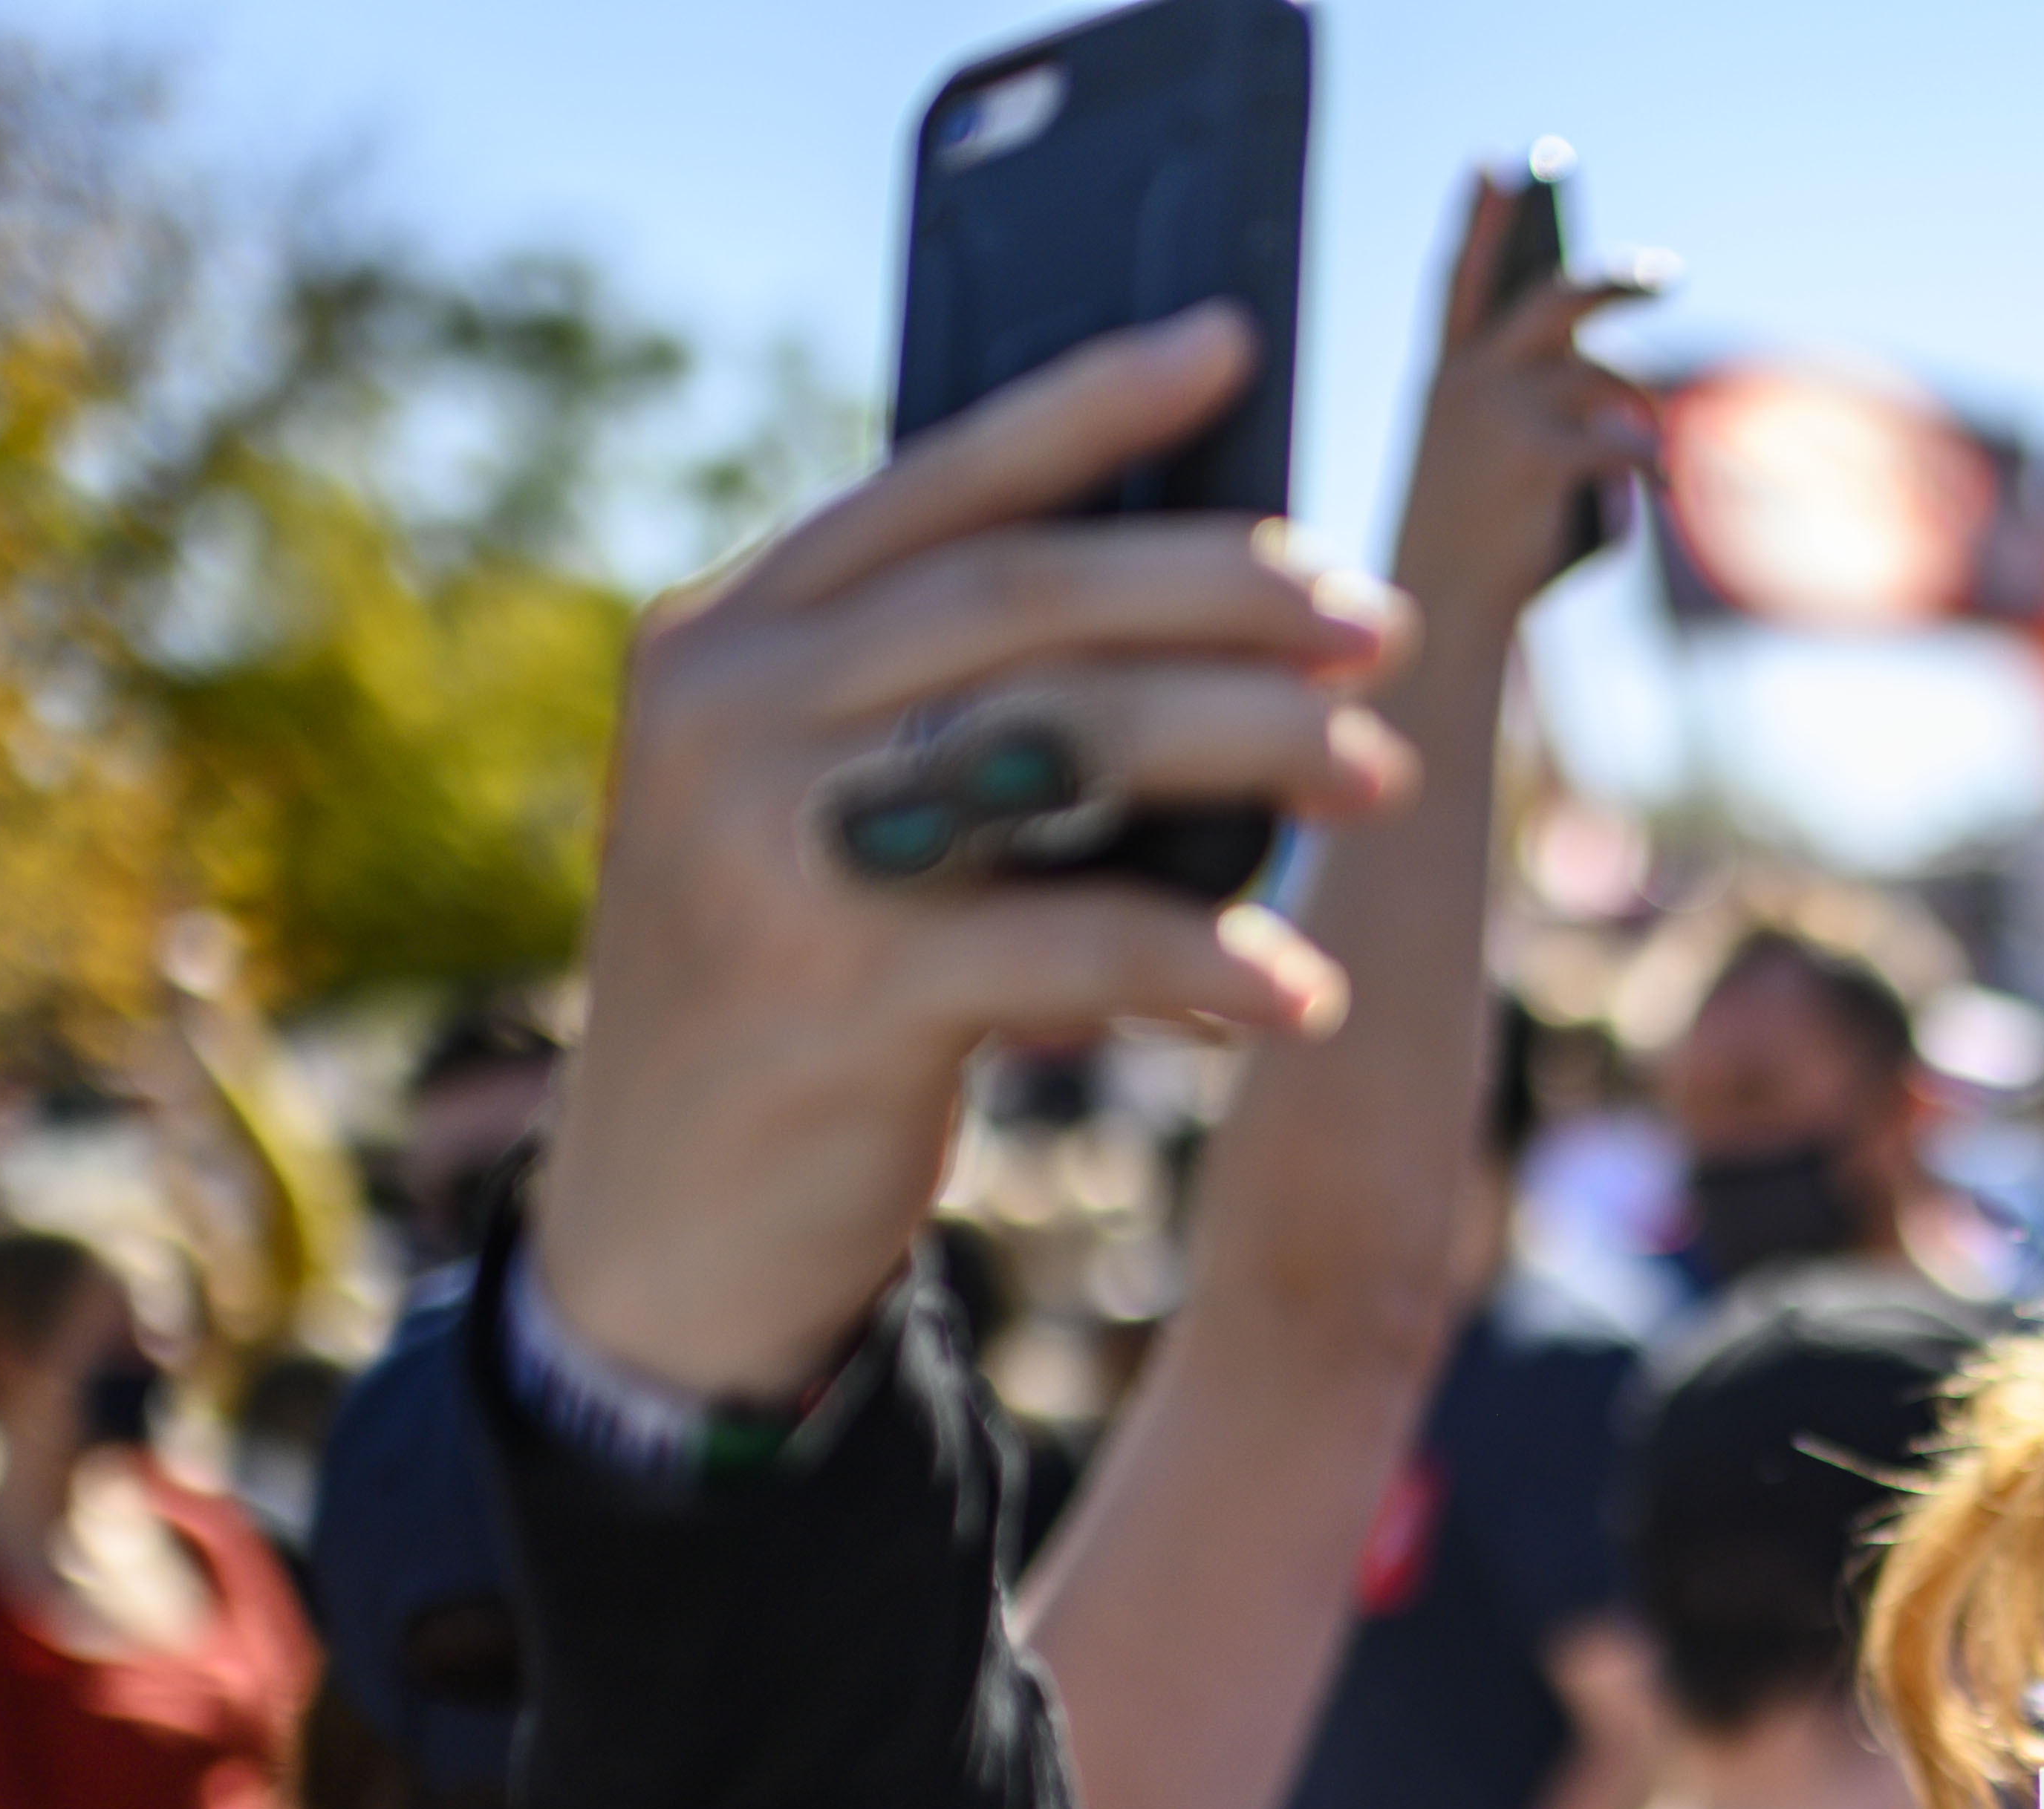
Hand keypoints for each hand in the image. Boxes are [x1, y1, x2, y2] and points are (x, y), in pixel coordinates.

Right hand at [538, 309, 1418, 1398]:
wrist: (663, 1228)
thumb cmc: (798, 998)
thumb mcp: (832, 820)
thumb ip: (948, 712)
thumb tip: (1202, 624)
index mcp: (725, 638)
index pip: (935, 486)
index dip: (1087, 408)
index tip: (1231, 345)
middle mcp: (727, 711)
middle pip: (1028, 598)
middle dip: (1227, 596)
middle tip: (1379, 625)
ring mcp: (768, 844)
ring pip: (1063, 739)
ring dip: (1253, 746)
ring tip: (1380, 774)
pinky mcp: (832, 990)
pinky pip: (1071, 938)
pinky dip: (1202, 955)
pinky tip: (1301, 990)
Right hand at [1387, 173, 1666, 642]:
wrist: (1441, 618)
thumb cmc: (1478, 555)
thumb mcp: (1492, 469)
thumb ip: (1547, 418)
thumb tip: (1636, 404)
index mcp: (1444, 380)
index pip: (1461, 281)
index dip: (1483, 223)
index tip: (1499, 165)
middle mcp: (1466, 380)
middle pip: (1555, 300)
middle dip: (1615, 280)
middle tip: (1668, 276)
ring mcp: (1499, 412)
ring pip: (1603, 381)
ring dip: (1644, 419)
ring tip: (1665, 457)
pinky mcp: (1537, 456)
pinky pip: (1622, 446)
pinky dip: (1654, 472)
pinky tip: (1669, 495)